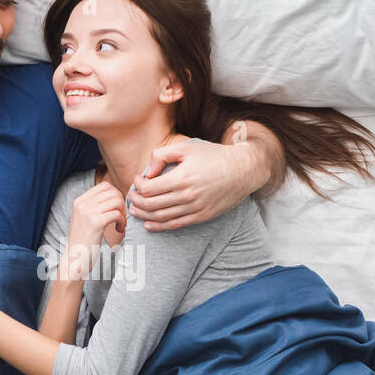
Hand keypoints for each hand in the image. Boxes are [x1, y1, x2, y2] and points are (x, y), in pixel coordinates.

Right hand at [64, 181, 125, 278]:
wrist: (74, 260)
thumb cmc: (83, 242)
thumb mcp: (84, 219)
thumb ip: (95, 207)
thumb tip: (114, 196)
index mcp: (79, 201)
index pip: (104, 186)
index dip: (116, 195)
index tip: (116, 209)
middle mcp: (82, 204)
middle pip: (112, 192)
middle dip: (121, 204)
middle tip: (120, 218)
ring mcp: (88, 212)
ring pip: (116, 201)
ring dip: (122, 213)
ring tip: (119, 225)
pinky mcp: (95, 223)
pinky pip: (117, 214)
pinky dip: (122, 222)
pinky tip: (119, 230)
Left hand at [128, 138, 257, 229]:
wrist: (243, 170)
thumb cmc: (215, 156)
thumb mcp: (187, 148)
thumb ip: (162, 155)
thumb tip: (148, 171)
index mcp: (182, 178)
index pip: (149, 188)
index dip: (138, 185)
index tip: (137, 180)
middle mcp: (187, 196)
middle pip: (151, 205)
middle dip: (136, 201)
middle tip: (131, 196)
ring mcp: (195, 208)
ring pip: (161, 218)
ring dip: (143, 216)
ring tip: (135, 211)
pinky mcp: (201, 216)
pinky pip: (175, 225)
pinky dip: (159, 227)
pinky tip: (149, 226)